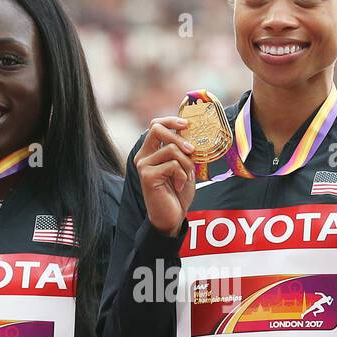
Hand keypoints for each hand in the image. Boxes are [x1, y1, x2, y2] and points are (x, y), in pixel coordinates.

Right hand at [135, 116, 196, 236]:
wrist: (172, 216)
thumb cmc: (178, 191)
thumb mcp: (184, 165)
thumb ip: (183, 149)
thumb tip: (193, 131)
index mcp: (151, 150)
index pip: (156, 125)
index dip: (171, 120)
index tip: (187, 124)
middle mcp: (143, 155)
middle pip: (157, 129)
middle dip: (179, 137)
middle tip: (192, 150)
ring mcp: (143, 165)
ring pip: (172, 150)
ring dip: (187, 163)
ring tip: (186, 176)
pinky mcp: (147, 175)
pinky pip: (172, 165)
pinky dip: (182, 174)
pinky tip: (179, 185)